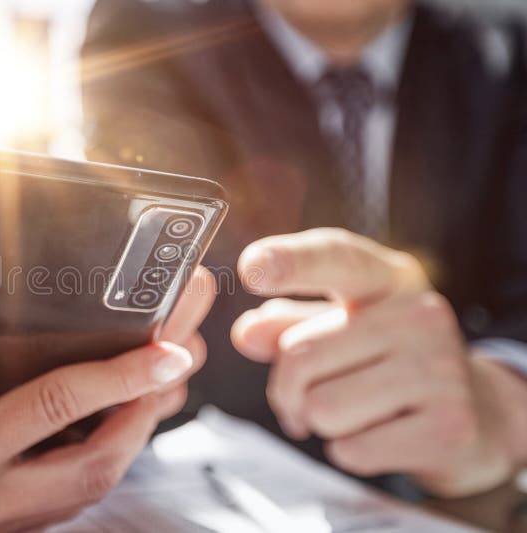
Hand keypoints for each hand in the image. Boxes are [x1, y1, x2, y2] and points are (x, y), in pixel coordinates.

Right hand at [0, 263, 213, 531]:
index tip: (171, 345)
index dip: (119, 375)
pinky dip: (104, 453)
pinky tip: (120, 417)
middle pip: (97, 463)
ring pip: (91, 487)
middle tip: (183, 355)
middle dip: (148, 411)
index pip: (53, 411)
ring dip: (136, 434)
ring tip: (165, 379)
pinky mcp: (4, 526)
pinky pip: (70, 495)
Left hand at [231, 228, 526, 496]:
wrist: (477, 413)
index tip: (253, 267)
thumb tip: (246, 332)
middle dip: (287, 392)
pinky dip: (350, 451)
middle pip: (300, 356)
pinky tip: (380, 436)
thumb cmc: (393, 363)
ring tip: (353, 414)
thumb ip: (290, 325)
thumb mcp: (344, 330)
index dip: (291, 263)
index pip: (336, 259)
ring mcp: (441, 368)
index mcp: (387, 279)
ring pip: (321, 408)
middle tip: (306, 402)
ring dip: (320, 423)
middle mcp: (419, 314)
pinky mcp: (450, 425)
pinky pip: (352, 448)